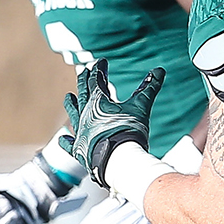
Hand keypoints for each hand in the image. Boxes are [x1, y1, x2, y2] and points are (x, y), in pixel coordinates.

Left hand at [61, 59, 164, 187]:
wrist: (118, 161)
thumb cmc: (129, 132)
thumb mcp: (141, 107)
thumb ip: (149, 88)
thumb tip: (160, 70)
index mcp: (97, 102)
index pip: (96, 79)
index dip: (99, 69)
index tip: (101, 62)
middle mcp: (85, 114)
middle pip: (82, 93)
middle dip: (84, 81)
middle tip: (83, 72)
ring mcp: (80, 132)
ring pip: (73, 114)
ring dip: (71, 104)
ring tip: (68, 96)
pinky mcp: (79, 150)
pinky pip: (70, 144)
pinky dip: (66, 140)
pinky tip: (63, 138)